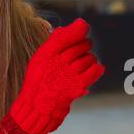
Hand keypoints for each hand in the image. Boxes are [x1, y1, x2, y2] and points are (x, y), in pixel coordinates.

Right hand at [8, 18, 104, 133]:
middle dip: (84, 47)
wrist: (37, 108)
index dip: (79, 28)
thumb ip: (56, 41)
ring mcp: (68, 74)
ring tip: (78, 69)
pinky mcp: (78, 86)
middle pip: (83, 45)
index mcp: (45, 54)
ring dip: (88, 61)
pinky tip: (89, 73)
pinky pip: (96, 69)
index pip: (67, 35)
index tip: (82, 27)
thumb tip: (78, 25)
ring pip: (90, 58)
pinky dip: (96, 69)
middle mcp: (56, 62)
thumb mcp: (40, 58)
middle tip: (77, 56)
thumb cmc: (39, 81)